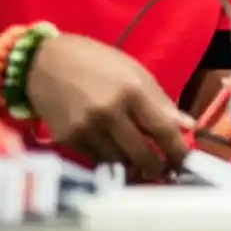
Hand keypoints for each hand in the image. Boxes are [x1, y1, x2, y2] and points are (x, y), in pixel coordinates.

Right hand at [26, 34, 194, 179]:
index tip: (187, 163)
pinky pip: (97, 159)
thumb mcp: (134, 71)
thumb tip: (187, 126)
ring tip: (141, 159)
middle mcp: (108, 113)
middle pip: (142, 154)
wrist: (43, 62)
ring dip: (133, 163)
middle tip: (166, 169)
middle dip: (158, 166)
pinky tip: (113, 148)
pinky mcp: (67, 140)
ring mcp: (85, 129)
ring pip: (119, 161)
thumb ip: (160, 101)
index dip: (178, 150)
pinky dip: (110, 158)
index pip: (162, 129)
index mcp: (131, 91)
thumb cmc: (95, 61)